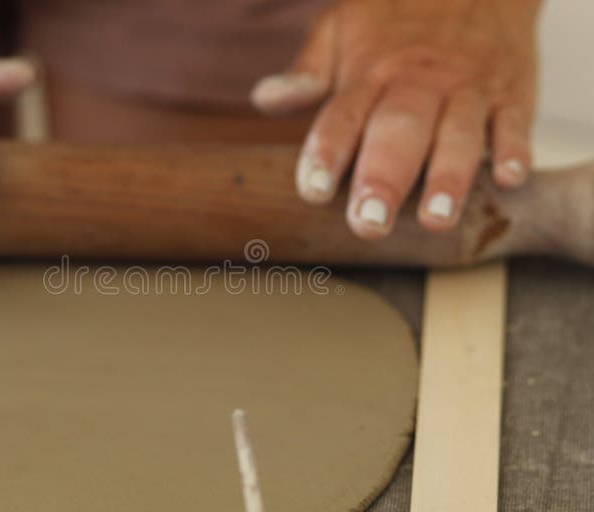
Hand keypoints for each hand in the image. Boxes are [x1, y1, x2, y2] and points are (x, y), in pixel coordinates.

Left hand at [252, 0, 541, 238]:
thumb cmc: (396, 15)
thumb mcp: (341, 25)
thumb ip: (308, 69)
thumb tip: (266, 98)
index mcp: (369, 73)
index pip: (343, 117)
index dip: (328, 154)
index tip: (315, 191)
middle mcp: (417, 83)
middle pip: (398, 132)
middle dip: (383, 178)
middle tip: (369, 222)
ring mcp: (466, 88)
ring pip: (458, 133)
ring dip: (449, 177)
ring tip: (436, 218)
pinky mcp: (510, 92)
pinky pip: (515, 119)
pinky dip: (514, 147)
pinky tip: (508, 178)